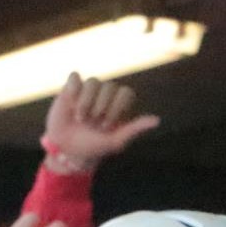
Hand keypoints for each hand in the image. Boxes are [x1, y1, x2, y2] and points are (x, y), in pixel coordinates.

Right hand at [41, 73, 161, 172]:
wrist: (68, 150)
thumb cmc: (94, 146)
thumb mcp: (116, 141)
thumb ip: (135, 129)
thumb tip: (157, 120)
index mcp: (119, 104)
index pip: (125, 92)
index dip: (117, 106)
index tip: (107, 125)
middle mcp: (105, 94)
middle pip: (109, 86)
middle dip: (101, 106)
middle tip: (94, 124)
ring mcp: (88, 90)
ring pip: (93, 81)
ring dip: (86, 101)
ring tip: (80, 119)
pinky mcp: (71, 88)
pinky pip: (75, 76)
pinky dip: (73, 89)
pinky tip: (71, 103)